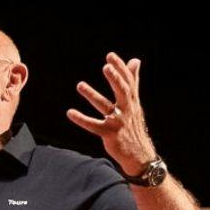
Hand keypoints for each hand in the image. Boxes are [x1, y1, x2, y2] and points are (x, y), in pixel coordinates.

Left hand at [66, 53, 157, 177]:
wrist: (139, 154)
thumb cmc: (133, 124)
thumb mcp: (134, 101)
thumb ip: (132, 81)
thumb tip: (135, 60)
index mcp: (132, 101)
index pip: (128, 81)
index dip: (120, 68)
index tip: (110, 56)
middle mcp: (127, 110)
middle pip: (123, 92)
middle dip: (115, 79)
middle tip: (106, 67)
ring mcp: (119, 122)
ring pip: (105, 107)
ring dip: (92, 95)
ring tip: (80, 85)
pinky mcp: (109, 134)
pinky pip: (94, 126)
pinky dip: (82, 119)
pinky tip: (70, 113)